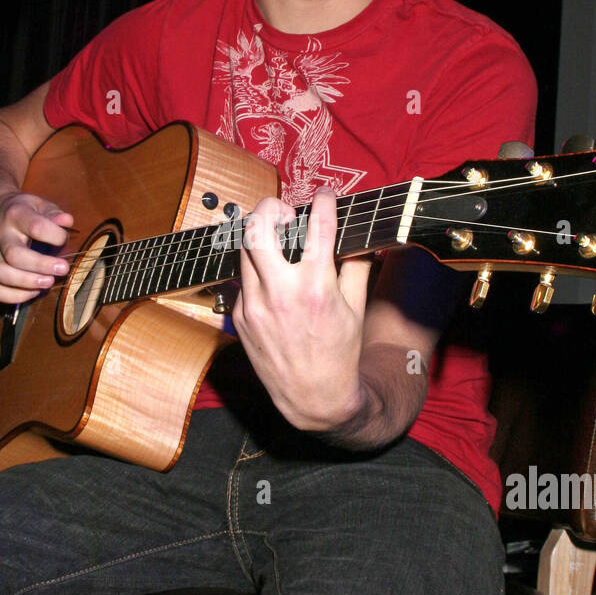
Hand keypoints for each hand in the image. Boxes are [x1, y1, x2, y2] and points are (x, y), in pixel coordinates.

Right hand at [0, 191, 73, 304]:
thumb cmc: (25, 212)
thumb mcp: (40, 205)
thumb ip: (54, 214)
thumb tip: (67, 221)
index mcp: (17, 215)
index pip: (35, 226)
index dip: (54, 236)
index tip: (63, 240)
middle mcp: (2, 236)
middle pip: (15, 255)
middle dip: (41, 265)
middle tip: (63, 269)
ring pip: (1, 274)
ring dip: (27, 283)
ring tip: (49, 282)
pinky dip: (16, 296)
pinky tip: (34, 291)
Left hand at [231, 188, 371, 429]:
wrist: (312, 398)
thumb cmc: (339, 354)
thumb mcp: (356, 308)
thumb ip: (355, 266)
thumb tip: (357, 237)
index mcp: (315, 288)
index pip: (316, 226)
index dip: (323, 201)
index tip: (326, 196)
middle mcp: (280, 293)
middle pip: (258, 226)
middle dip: (271, 207)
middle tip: (284, 212)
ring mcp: (254, 305)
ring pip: (242, 248)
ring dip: (259, 236)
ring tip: (275, 238)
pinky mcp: (238, 317)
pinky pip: (242, 279)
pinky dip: (256, 269)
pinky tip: (271, 276)